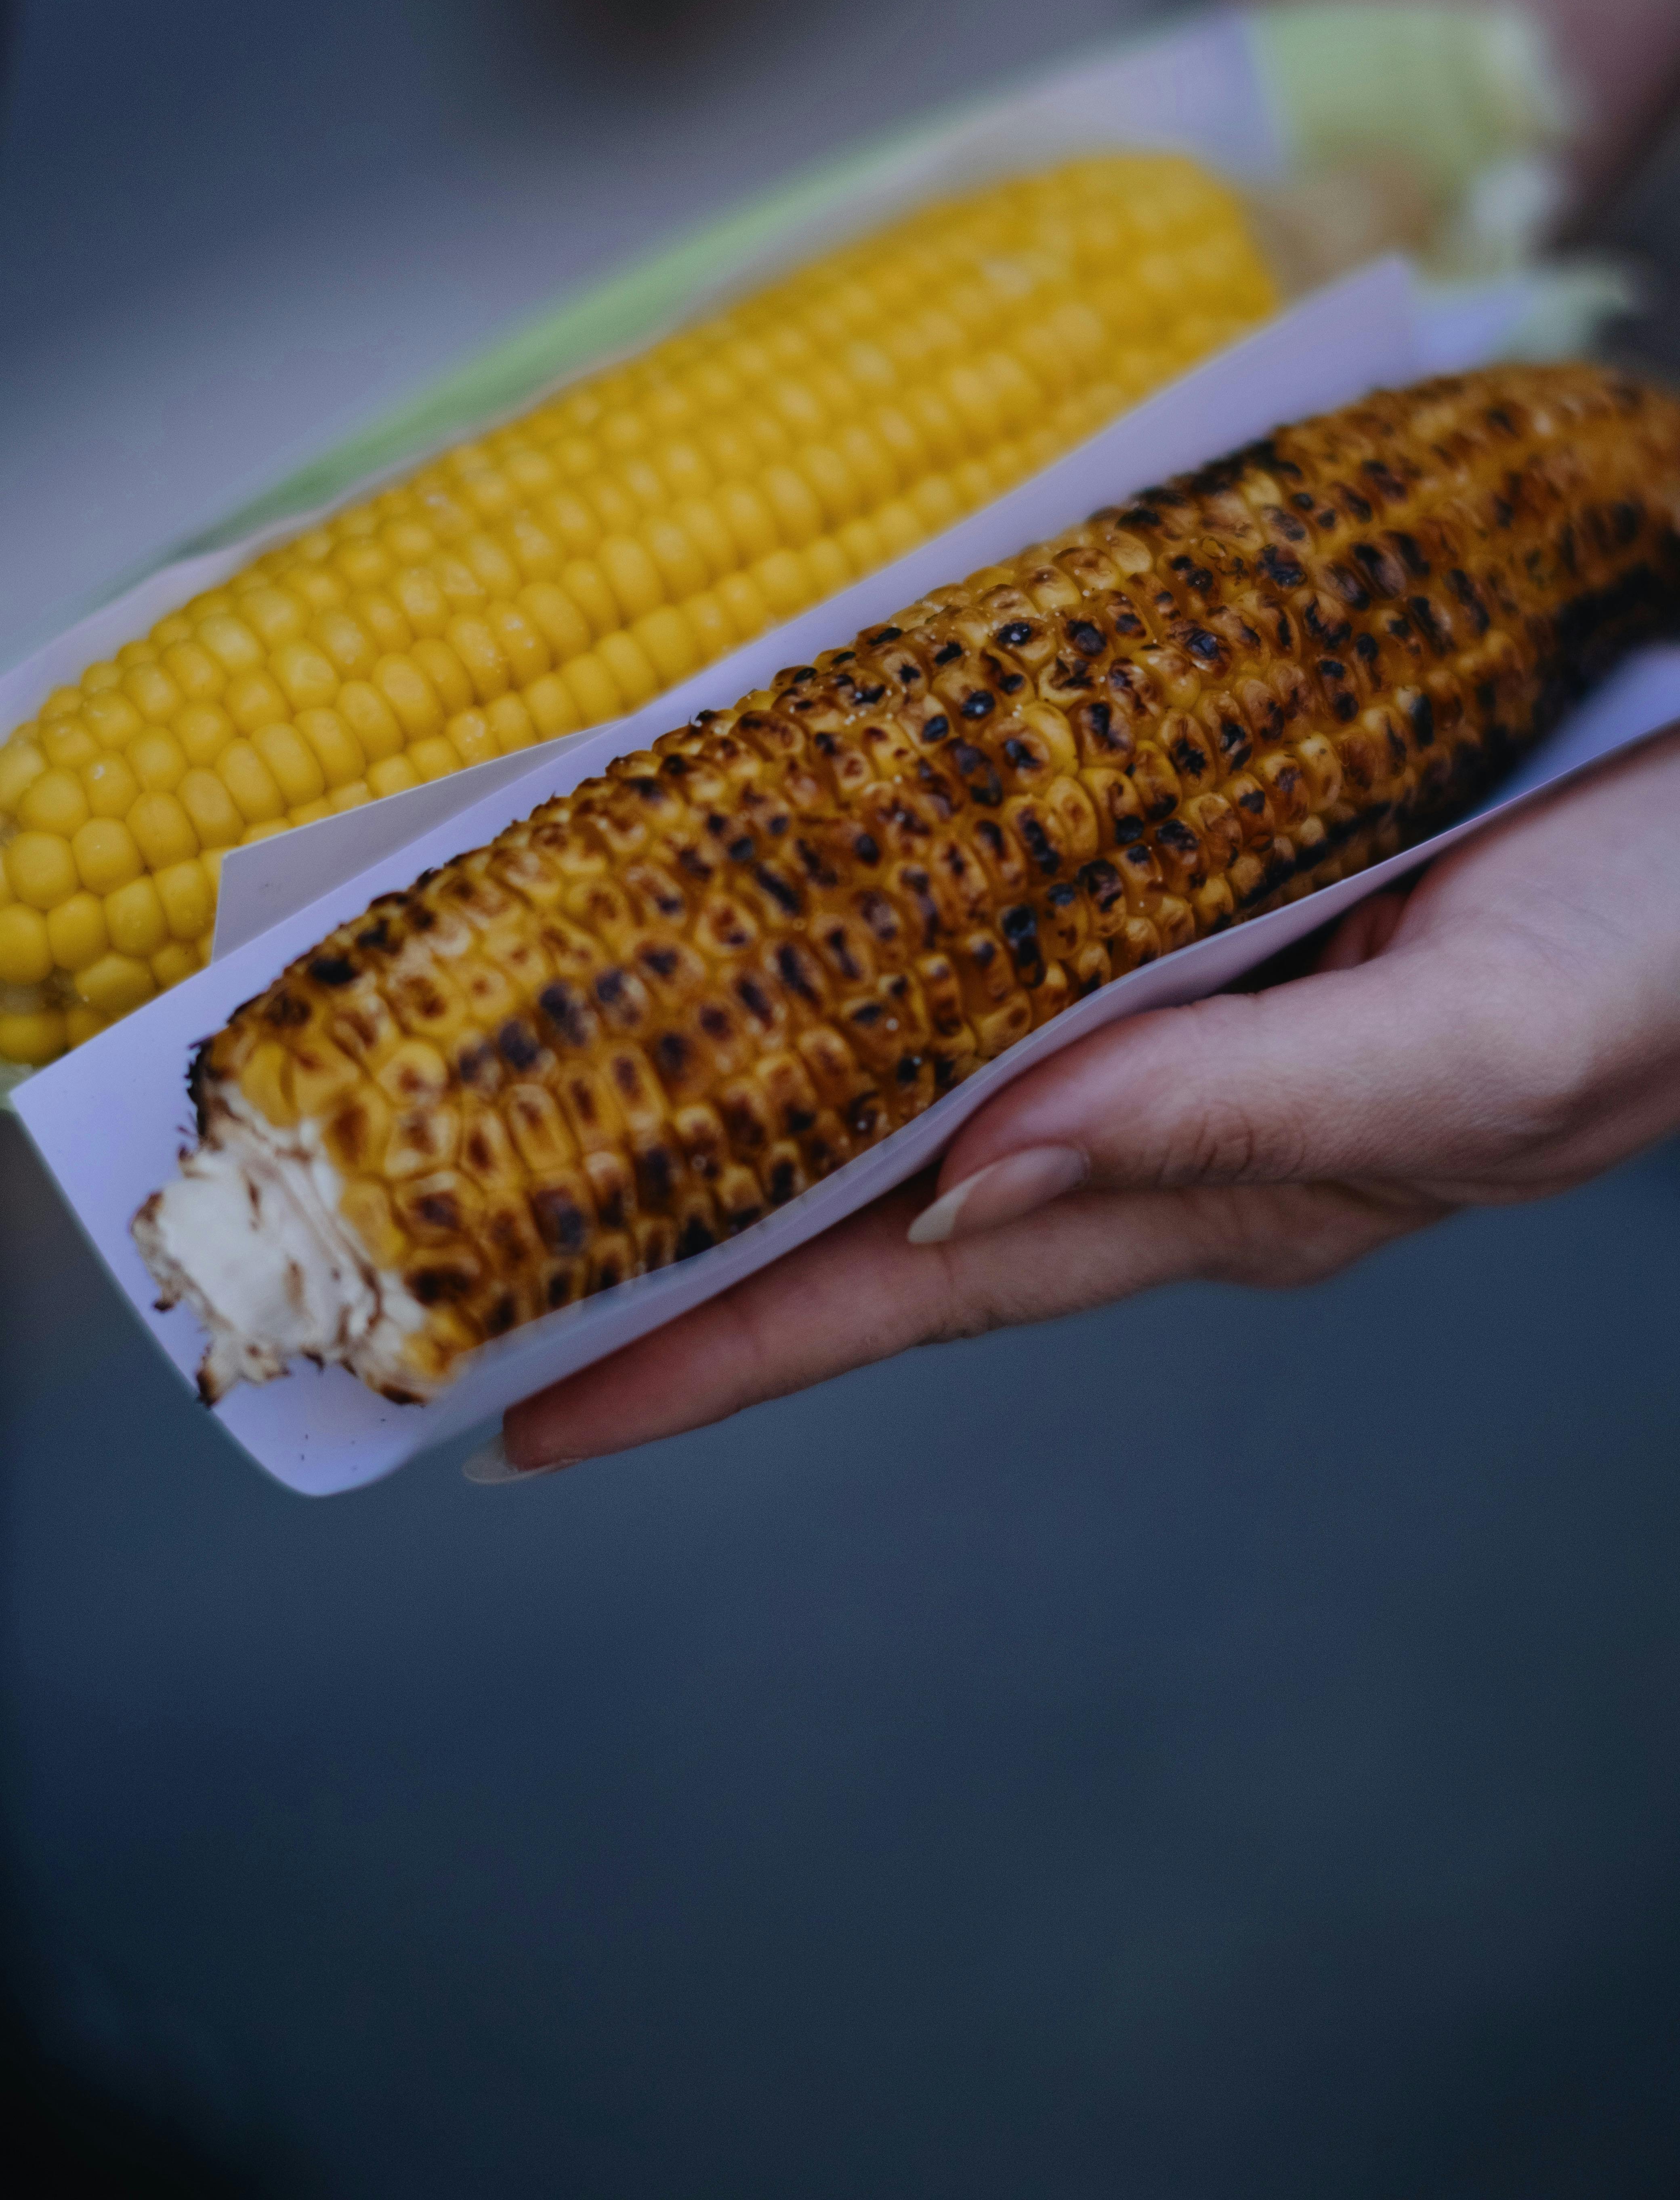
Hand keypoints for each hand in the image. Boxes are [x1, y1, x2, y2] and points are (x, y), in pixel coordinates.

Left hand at [492, 729, 1679, 1475]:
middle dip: (686, 1269)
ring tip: (573, 1138)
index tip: (533, 1415)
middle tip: (485, 1285)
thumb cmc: (1662, 944)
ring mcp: (1179, 1025)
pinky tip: (786, 964)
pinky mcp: (1200, 918)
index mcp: (1227, 1189)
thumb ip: (1246, 1114)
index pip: (914, 1292)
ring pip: (917, 1093)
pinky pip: (989, 973)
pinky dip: (866, 982)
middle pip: (879, 1219)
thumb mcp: (1479, 1046)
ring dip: (754, 1124)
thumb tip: (985, 1175)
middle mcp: (1171, 1127)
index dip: (720, 1354)